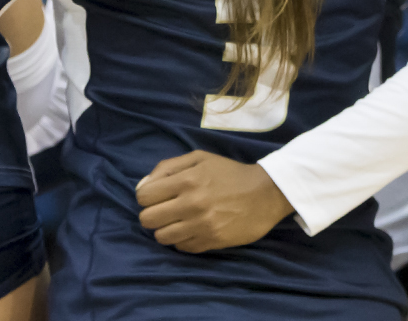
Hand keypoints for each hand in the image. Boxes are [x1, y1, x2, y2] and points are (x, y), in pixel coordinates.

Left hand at [134, 150, 293, 252]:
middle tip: (165, 211)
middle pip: (147, 219)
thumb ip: (167, 167)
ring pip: (162, 237)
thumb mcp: (199, 158)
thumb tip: (142, 186)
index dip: (146, 197)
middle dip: (151, 214)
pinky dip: (182, 240)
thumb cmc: (229, 173)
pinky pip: (182, 247)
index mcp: (186, 180)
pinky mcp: (212, 241)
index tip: (157, 196)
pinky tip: (192, 230)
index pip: (143, 197)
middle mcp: (191, 204)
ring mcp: (202, 225)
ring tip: (177, 222)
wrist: (265, 193)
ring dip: (165, 230)